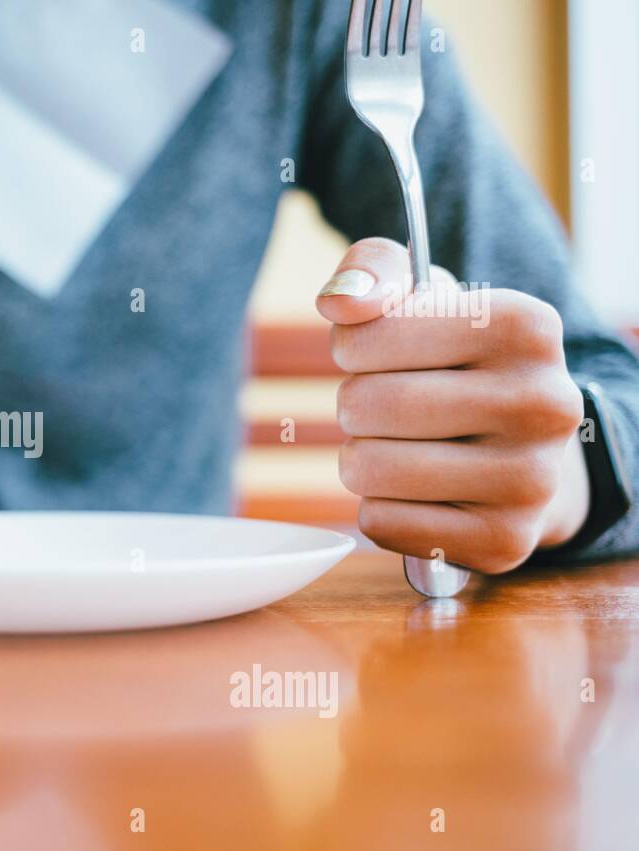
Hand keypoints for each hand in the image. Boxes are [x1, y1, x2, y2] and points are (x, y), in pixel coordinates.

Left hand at [316, 238, 588, 574]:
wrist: (525, 450)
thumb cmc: (454, 364)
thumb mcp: (422, 297)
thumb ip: (372, 271)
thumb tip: (340, 302)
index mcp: (527, 326)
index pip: (366, 336)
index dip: (352, 348)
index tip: (383, 352)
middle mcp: (545, 403)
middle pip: (363, 405)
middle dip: (355, 407)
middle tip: (392, 408)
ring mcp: (532, 481)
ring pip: (365, 469)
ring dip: (361, 460)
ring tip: (406, 448)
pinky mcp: (505, 543)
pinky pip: (378, 523)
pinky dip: (379, 508)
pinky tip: (421, 493)